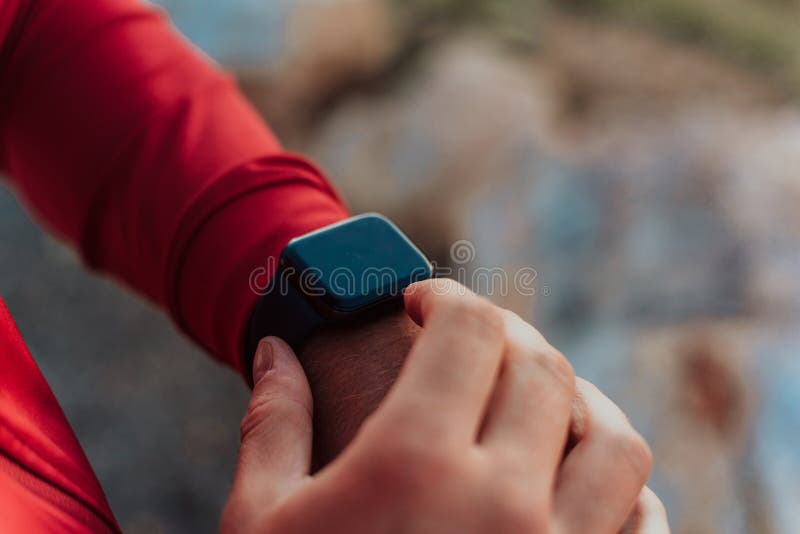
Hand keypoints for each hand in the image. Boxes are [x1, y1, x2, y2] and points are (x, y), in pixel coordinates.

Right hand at [222, 279, 668, 532]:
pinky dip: (618, 487)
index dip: (446, 297)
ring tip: (538, 402)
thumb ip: (272, 425)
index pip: (468, 329)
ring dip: (580, 402)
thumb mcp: (262, 524)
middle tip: (468, 344)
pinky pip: (641, 523)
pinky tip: (576, 486)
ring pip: (614, 439)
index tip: (423, 301)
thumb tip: (274, 351)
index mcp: (413, 463)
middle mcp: (502, 501)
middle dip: (503, 337)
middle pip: (541, 368)